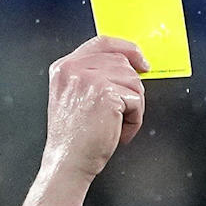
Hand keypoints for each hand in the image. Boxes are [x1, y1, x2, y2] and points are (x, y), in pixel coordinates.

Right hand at [44, 35, 147, 179]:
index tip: (141, 61)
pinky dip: (134, 120)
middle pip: (122, 62)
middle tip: (120, 113)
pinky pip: (135, 100)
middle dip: (130, 89)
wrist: (68, 162)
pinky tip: (118, 131)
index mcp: (64, 68)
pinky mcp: (105, 92)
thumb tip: (128, 67)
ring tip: (116, 125)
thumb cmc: (73, 139)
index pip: (102, 43)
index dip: (126, 49)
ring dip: (132, 107)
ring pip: (133, 81)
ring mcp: (90, 78)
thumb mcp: (73, 98)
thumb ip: (92, 76)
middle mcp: (74, 69)